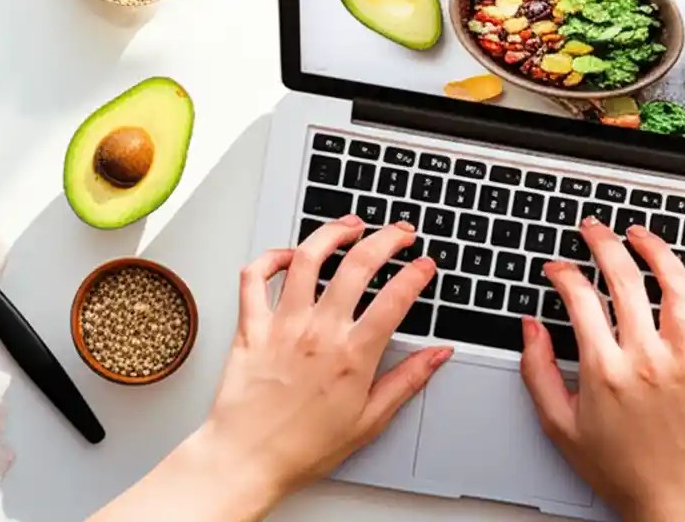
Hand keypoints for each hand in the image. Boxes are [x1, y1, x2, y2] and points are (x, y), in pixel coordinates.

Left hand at [89, 215, 450, 521]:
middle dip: (387, 238)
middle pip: (358, 264)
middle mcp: (319, 332)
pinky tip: (289, 254)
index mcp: (353, 355)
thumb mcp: (370, 420)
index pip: (396, 297)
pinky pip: (255, 278)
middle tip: (399, 233)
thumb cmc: (303, 447)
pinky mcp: (251, 327)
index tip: (425, 265)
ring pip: (308, 258)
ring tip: (351, 225)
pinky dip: (271, 258)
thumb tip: (438, 355)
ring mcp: (283, 325)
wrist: (246, 460)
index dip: (417, 273)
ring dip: (333, 232)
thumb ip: (408, 380)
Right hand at [519, 218, 684, 521]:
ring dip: (656, 250)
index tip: (556, 267)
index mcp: (605, 371)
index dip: (563, 273)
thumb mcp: (559, 424)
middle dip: (603, 243)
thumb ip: (537, 371)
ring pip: (675, 286)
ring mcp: (683, 359)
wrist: (671, 496)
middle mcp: (646, 358)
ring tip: (640, 234)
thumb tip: (531, 327)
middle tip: (593, 229)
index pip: (580, 299)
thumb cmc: (618, 466)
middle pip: (624, 279)